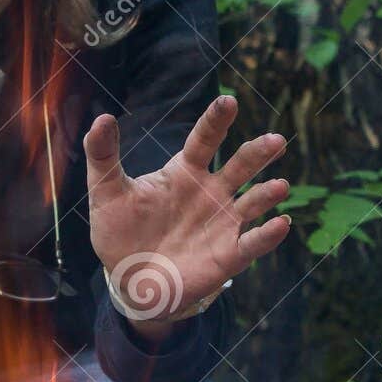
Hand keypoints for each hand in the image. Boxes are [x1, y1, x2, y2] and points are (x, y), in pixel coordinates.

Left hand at [85, 94, 291, 338]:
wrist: (129, 280)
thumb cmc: (120, 231)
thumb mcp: (106, 192)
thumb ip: (103, 155)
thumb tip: (101, 118)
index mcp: (185, 172)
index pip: (205, 139)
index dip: (216, 121)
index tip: (228, 102)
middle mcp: (211, 192)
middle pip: (240, 166)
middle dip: (257, 153)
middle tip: (275, 139)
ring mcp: (223, 223)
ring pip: (253, 202)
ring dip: (268, 194)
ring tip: (279, 186)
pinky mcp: (229, 254)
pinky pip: (253, 243)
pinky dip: (268, 235)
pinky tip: (280, 224)